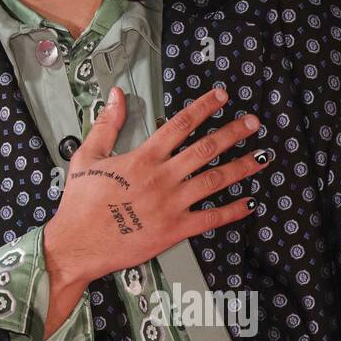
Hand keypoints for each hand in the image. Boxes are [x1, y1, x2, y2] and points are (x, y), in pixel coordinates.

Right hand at [41, 86, 269, 335]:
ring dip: (241, 167)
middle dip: (233, 133)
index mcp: (143, 158)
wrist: (79, 243)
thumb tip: (116, 97)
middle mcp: (163, 177)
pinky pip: (211, 218)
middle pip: (206, 149)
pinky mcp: (175, 229)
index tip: (221, 97)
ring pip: (215, 180)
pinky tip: (249, 203)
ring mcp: (172, 204)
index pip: (180, 125)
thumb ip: (106, 125)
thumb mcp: (87, 157)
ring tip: (262, 157)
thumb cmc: (80, 203)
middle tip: (253, 122)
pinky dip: (232, 211)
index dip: (203, 108)